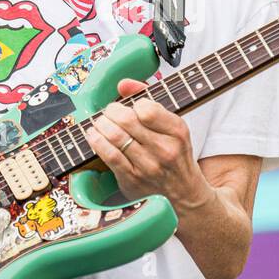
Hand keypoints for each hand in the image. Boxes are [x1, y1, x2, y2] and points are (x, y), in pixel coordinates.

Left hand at [82, 78, 211, 208]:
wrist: (184, 194)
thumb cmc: (175, 155)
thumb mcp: (173, 126)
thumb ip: (149, 100)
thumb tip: (123, 84)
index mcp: (177, 131)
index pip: (147, 108)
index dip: (134, 104)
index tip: (132, 107)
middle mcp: (164, 149)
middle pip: (126, 120)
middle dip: (111, 111)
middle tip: (109, 112)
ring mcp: (147, 166)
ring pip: (114, 136)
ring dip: (101, 124)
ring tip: (100, 122)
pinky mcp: (132, 179)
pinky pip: (108, 155)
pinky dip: (96, 141)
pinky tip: (94, 135)